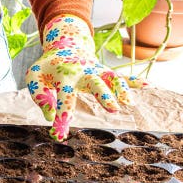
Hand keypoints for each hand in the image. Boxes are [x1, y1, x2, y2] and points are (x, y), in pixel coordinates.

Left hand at [26, 15, 144, 141]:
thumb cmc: (47, 68)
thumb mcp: (34, 77)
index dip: (61, 118)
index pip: (64, 99)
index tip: (58, 135)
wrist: (65, 47)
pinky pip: (122, 76)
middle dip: (104, 95)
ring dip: (121, 89)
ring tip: (129, 102)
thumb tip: (48, 115)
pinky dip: (134, 80)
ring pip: (112, 79)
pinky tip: (148, 86)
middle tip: (113, 109)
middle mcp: (84, 73)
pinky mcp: (105, 73)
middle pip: (96, 84)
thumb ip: (39, 95)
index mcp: (65, 76)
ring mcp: (97, 72)